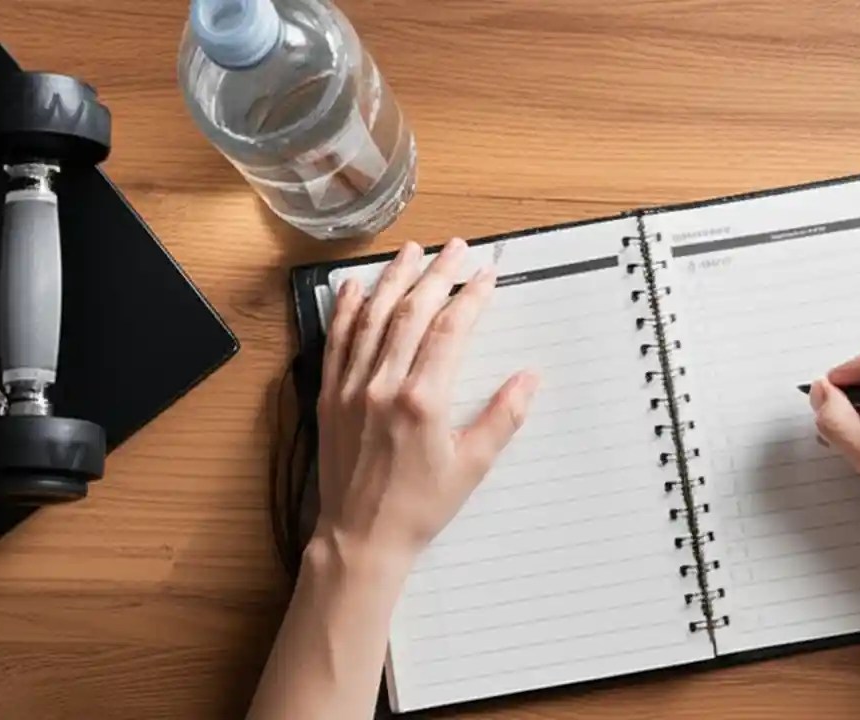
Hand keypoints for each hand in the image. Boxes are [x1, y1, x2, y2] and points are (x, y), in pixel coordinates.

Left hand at [316, 238, 538, 569]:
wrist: (360, 538)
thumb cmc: (418, 508)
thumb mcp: (472, 467)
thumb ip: (502, 418)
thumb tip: (529, 379)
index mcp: (422, 401)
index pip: (451, 331)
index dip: (471, 297)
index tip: (486, 275)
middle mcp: (383, 386)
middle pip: (413, 313)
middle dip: (437, 274)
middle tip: (455, 248)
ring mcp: (352, 388)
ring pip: (373, 318)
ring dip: (393, 280)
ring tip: (410, 252)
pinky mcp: (330, 398)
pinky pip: (337, 343)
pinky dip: (347, 312)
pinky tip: (356, 288)